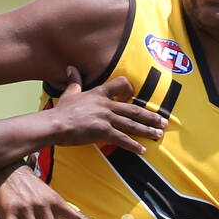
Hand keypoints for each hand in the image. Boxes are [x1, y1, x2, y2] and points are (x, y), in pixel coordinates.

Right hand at [53, 68, 167, 152]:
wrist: (55, 124)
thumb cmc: (61, 111)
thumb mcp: (69, 93)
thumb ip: (74, 81)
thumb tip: (70, 68)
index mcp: (99, 93)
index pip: (121, 85)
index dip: (130, 90)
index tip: (138, 99)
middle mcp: (106, 104)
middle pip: (133, 110)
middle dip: (150, 117)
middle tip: (163, 122)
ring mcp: (106, 118)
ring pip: (131, 124)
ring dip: (147, 130)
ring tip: (158, 135)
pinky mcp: (102, 131)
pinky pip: (122, 139)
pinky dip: (133, 145)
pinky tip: (142, 150)